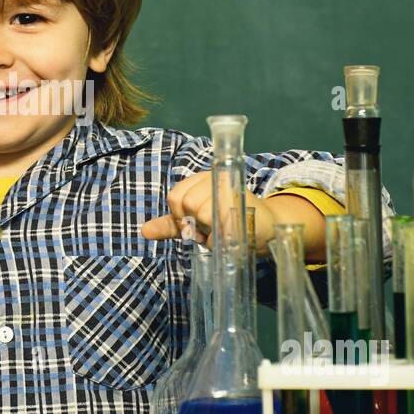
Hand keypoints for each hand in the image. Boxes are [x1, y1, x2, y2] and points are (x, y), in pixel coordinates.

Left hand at [141, 172, 327, 260]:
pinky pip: (220, 222)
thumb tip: (145, 230)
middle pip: (186, 203)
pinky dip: (222, 236)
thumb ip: (173, 225)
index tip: (194, 226)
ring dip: (210, 231)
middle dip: (195, 225)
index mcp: (202, 179)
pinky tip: (232, 235)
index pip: (175, 196)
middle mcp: (216, 177)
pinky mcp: (244, 202)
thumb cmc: (230, 224)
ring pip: (201, 211)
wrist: (268, 229)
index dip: (180, 217)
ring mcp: (231, 188)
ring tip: (223, 231)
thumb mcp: (198, 224)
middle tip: (211, 230)